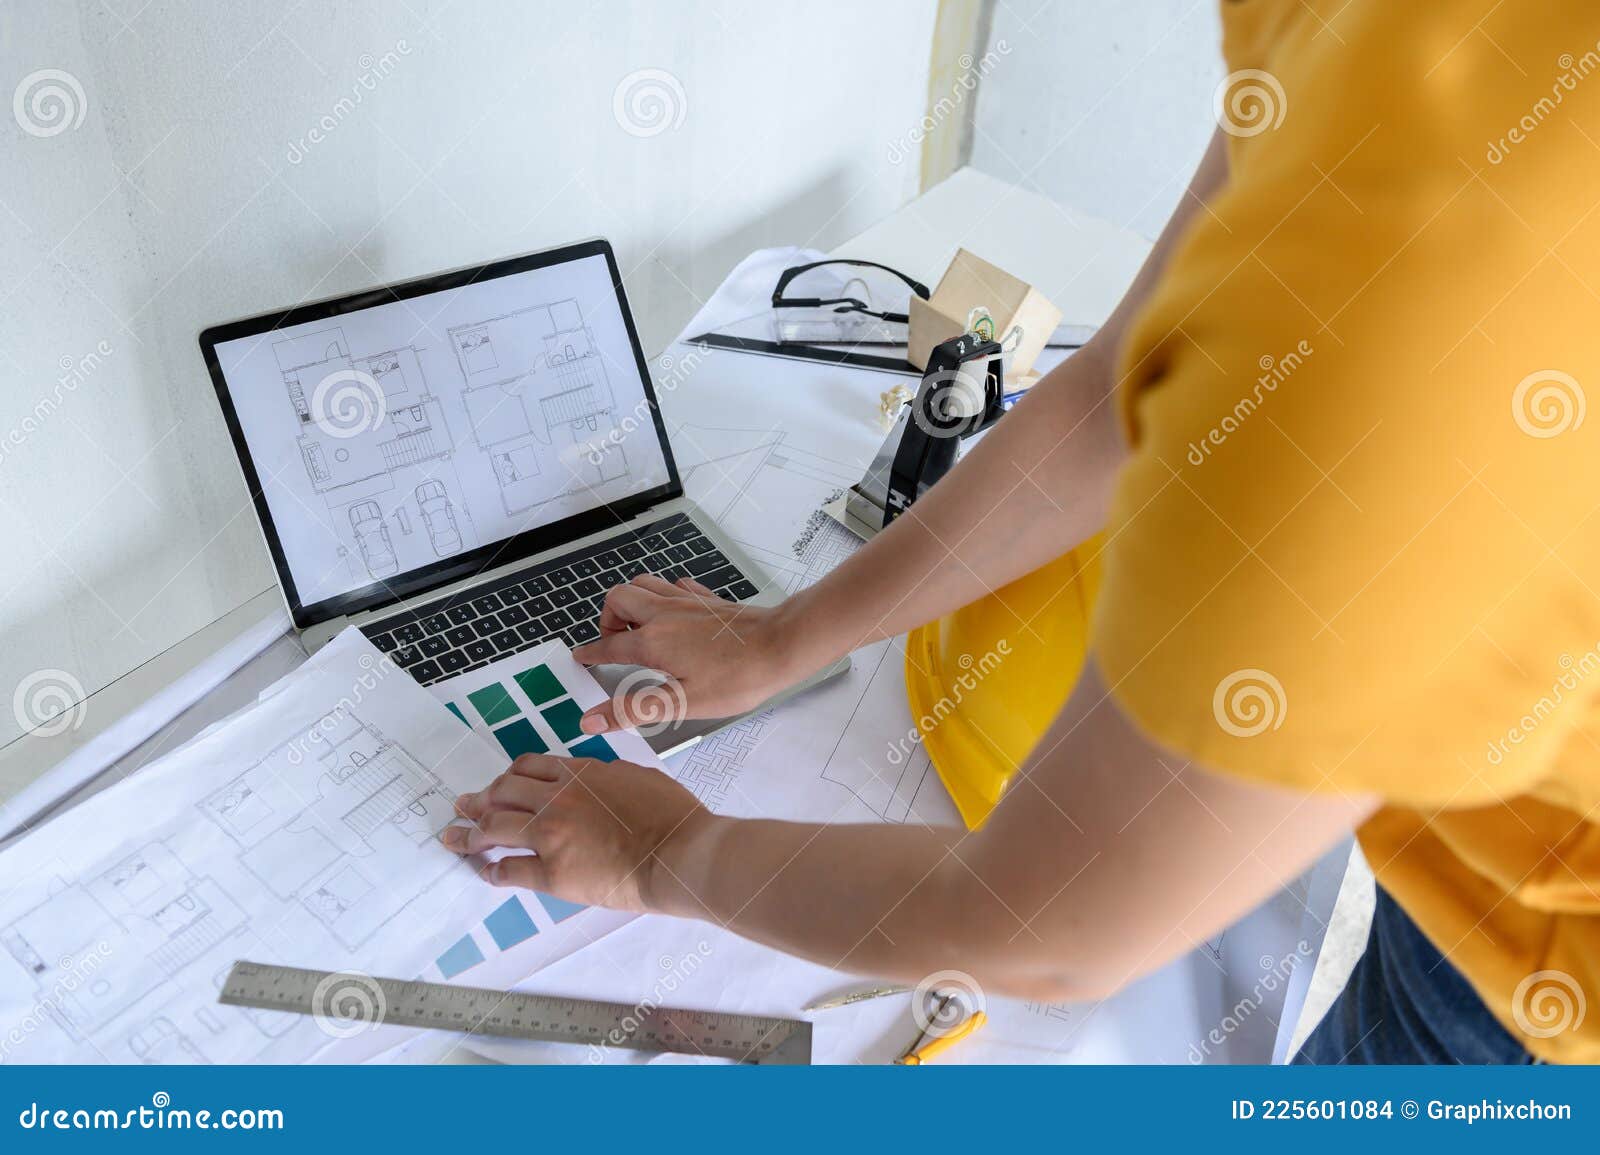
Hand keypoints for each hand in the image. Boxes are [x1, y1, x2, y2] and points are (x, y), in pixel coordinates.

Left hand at [439, 752, 716, 912]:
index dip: (508, 777)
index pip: (528, 767)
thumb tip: (592, 778)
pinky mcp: (552, 873)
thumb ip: (606, 774)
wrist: (678, 853)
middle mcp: (556, 798)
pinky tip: (486, 873)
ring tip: (455, 838)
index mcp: (580, 773)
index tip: (499, 786)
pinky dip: (492, 871)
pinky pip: (509, 871)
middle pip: (501, 793)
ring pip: (494, 828)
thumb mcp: (637, 775)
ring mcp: (550, 835)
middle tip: (463, 807)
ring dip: (469, 834)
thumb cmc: (671, 816)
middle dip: (478, 800)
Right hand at [570, 574, 811, 733]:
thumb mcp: (682, 703)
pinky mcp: (708, 600)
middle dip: (607, 617)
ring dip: (632, 601)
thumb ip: (634, 709)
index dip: (591, 653)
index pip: (609, 645)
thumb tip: (592, 720)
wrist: (782, 645)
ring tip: (637, 626)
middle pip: (619, 599)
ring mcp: (687, 602)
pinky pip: (676, 586)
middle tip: (613, 641)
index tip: (581, 657)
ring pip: (644, 584)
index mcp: (653, 642)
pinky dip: (665, 595)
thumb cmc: (739, 677)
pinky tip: (674, 611)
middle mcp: (664, 614)